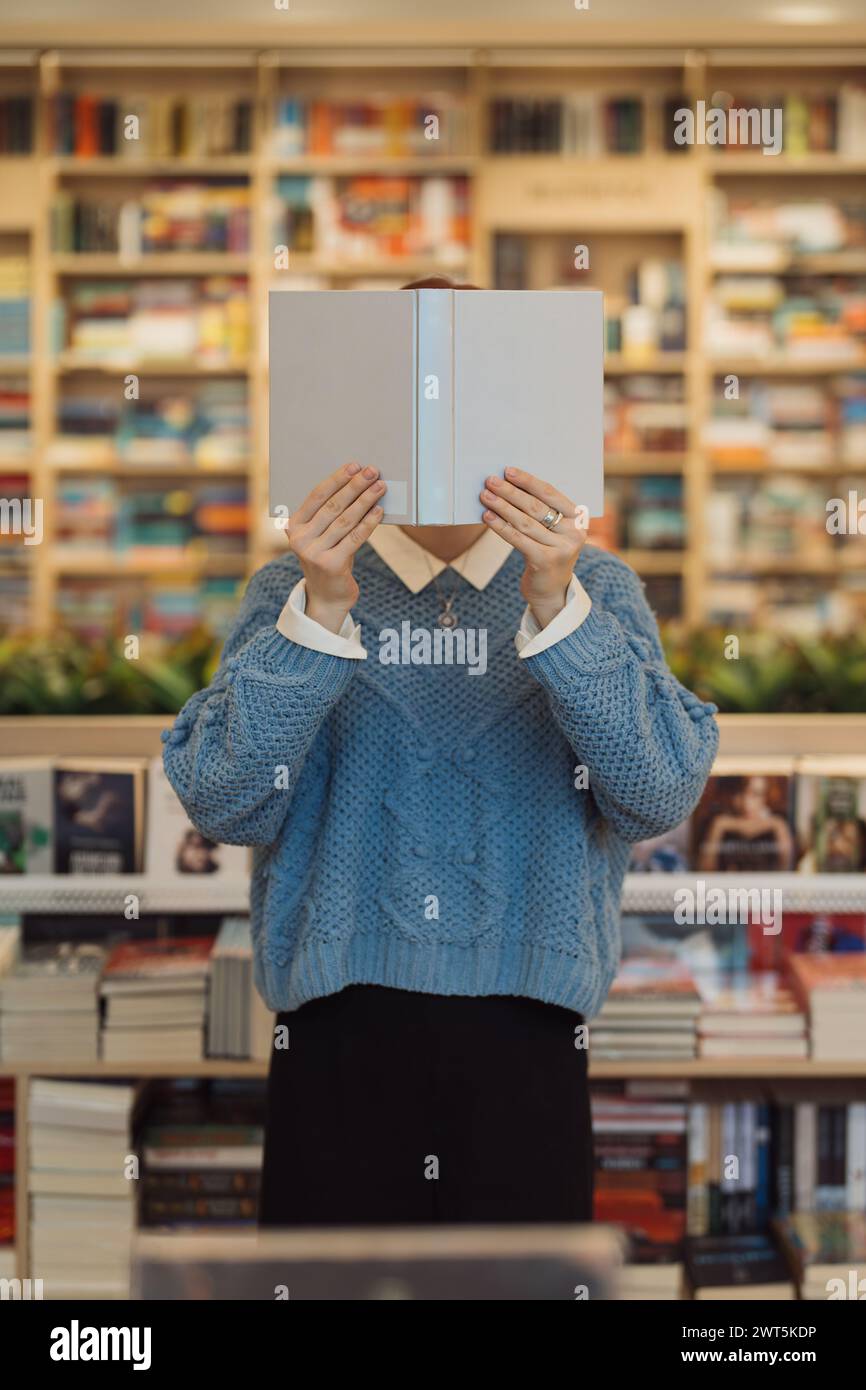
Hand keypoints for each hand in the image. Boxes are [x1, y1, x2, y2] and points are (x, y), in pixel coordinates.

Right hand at [285, 461, 385, 632]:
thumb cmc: (328, 556)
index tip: (355, 466)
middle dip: (355, 486)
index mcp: (293, 525)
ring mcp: (314, 553)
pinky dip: (369, 523)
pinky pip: (355, 538)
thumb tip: (357, 483)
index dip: (337, 479)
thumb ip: (329, 514)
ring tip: (380, 487)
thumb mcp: (321, 535)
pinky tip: (379, 511)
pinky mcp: (331, 565)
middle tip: (372, 472)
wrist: (327, 596)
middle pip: (333, 506)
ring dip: (365, 501)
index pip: (317, 496)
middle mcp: (299, 539)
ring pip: (345, 520)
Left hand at [480, 466, 586, 628]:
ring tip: (485, 496)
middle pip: (536, 507)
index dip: (528, 481)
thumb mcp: (551, 531)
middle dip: (510, 492)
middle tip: (490, 481)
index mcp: (578, 519)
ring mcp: (561, 549)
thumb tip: (509, 484)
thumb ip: (540, 511)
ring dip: (502, 506)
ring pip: (525, 522)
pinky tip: (487, 516)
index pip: (551, 494)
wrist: (551, 591)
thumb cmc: (547, 553)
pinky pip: (518, 539)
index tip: (508, 471)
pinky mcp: (545, 562)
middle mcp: (574, 533)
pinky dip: (500, 526)